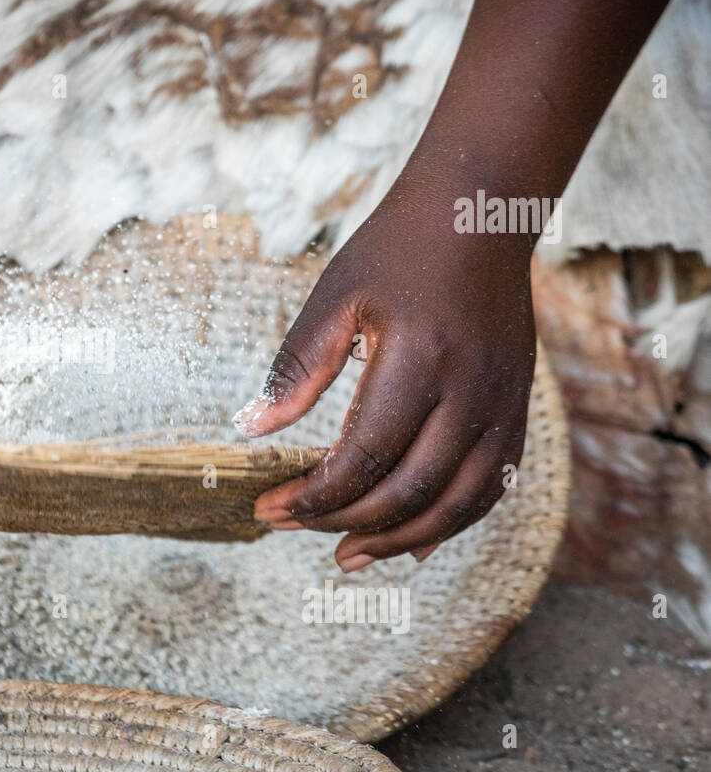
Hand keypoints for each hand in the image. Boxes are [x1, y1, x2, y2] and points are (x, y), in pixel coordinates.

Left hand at [235, 188, 535, 570]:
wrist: (479, 216)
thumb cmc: (396, 249)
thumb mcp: (335, 297)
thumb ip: (296, 368)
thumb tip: (252, 429)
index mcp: (420, 362)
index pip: (361, 458)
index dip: (312, 495)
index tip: (268, 508)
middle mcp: (471, 392)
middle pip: (409, 491)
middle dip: (344, 522)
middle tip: (291, 528)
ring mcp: (504, 405)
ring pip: (459, 504)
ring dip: (400, 540)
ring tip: (347, 555)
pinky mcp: (518, 409)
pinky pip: (492, 487)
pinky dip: (450, 524)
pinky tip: (410, 542)